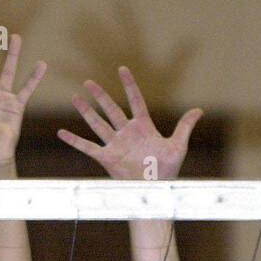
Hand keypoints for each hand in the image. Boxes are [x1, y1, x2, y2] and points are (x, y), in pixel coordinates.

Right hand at [58, 66, 200, 180]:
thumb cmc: (168, 171)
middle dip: (100, 95)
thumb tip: (199, 110)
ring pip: (98, 124)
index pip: (135, 101)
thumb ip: (185, 126)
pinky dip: (74, 141)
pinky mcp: (106, 158)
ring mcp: (115, 145)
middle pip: (111, 109)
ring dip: (86, 112)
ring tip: (75, 98)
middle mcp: (127, 134)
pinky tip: (61, 133)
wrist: (155, 191)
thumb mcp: (178, 145)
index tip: (121, 69)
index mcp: (143, 127)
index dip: (129, 85)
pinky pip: (87, 147)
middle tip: (88, 82)